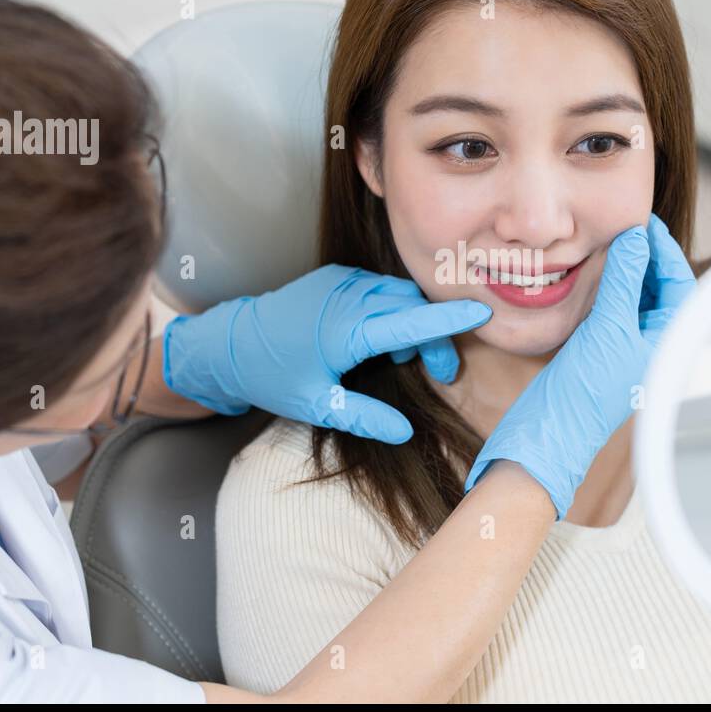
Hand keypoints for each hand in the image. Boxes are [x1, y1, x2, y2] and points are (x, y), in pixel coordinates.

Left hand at [163, 265, 490, 442]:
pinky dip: (394, 309)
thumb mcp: (317, 405)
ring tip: (410, 359)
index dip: (448, 319)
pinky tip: (385, 339)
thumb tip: (405, 432)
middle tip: (442, 373)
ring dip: (415, 322)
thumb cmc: (271, 376)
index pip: (410, 320)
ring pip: (398, 295)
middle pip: (413, 307)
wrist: (228, 343)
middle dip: (436, 336)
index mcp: (346, 330)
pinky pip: (379, 288)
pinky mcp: (336, 279)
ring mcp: (341, 283)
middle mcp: (348, 298)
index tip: (482, 311)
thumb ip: (364, 418)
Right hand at [464, 214, 695, 517]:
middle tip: (627, 229)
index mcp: (668, 342)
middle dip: (647, 258)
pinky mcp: (605, 352)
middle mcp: (654, 344)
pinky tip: (594, 274)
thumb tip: (636, 238)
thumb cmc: (586, 389)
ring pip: (637, 299)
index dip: (666, 251)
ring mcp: (629, 348)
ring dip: (626, 271)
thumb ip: (624, 279)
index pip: (680, 285)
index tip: (646, 225)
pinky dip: (609, 288)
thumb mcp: (608, 325)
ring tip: (610, 245)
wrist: (551, 430)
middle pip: (660, 290)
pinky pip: (615, 311)